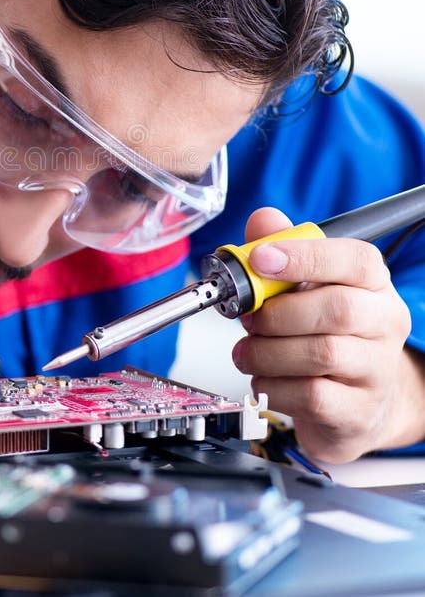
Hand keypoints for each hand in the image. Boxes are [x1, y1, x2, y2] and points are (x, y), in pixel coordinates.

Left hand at [231, 207, 421, 463]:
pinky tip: (264, 379)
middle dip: (278, 313)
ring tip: (248, 351)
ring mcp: (377, 370)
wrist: (356, 402)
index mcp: (372, 283)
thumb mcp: (305, 286)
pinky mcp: (359, 411)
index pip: (355, 261)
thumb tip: (263, 221)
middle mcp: (384, 323)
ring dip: (268, 351)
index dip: (305, 257)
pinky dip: (274, 386)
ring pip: (322, 354)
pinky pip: (312, 396)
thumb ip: (283, 249)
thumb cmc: (324, 334)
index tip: (260, 259)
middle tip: (248, 318)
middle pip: (338, 310)